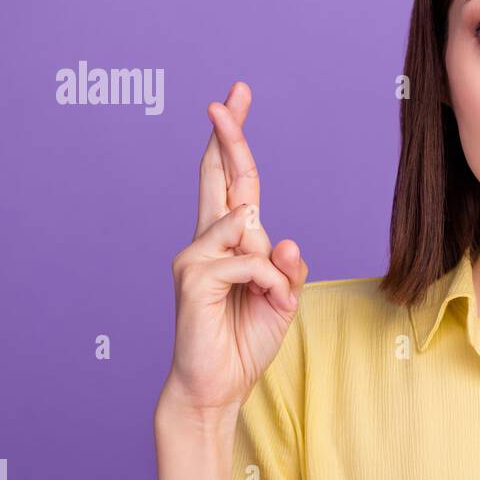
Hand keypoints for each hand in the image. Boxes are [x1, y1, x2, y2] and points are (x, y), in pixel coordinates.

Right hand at [163, 81, 308, 421]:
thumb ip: (288, 269)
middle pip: (219, 177)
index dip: (233, 140)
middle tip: (231, 93)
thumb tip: (282, 239)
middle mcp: (205, 241)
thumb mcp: (283, 300)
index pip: (232, 181)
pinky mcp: (192, 277)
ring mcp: (194, 256)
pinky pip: (249, 261)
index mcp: (228, 241)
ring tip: (269, 301)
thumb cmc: (244, 341)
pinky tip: (262, 305)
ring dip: (275, 270)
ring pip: (250, 229)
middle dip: (228, 134)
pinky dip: (269, 285)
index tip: (235, 97)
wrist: (216, 387)